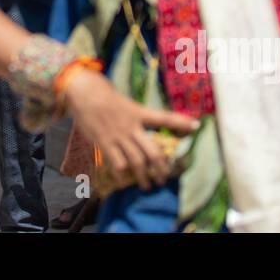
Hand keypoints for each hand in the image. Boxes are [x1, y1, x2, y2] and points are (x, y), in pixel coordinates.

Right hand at [64, 69, 198, 189]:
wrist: (84, 93)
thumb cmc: (104, 96)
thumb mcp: (124, 101)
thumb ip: (135, 114)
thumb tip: (145, 124)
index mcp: (138, 112)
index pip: (163, 118)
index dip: (180, 122)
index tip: (195, 126)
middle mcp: (131, 126)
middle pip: (152, 151)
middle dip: (161, 168)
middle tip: (164, 178)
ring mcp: (118, 136)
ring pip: (137, 162)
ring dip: (143, 177)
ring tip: (147, 185)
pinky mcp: (105, 143)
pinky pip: (116, 164)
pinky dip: (121, 176)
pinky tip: (123, 183)